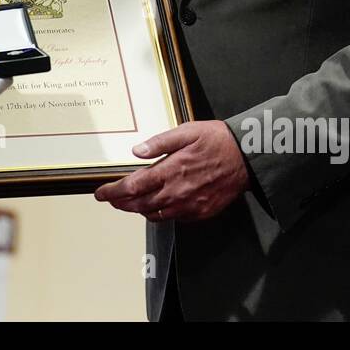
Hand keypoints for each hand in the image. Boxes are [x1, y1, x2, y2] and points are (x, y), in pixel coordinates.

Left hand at [94, 121, 250, 222]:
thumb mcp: (186, 132)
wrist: (247, 158)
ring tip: (130, 202)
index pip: (133, 186)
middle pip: (139, 204)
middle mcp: (177, 192)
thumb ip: (159, 143)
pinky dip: (160, 212)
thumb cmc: (218, 141)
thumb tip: (137, 151)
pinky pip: (174, 218)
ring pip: (154, 214)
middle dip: (121, 203)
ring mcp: (189, 205)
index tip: (101, 193)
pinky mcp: (200, 212)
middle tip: (112, 198)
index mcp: (171, 170)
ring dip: (138, 209)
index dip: (113, 192)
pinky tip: (158, 204)